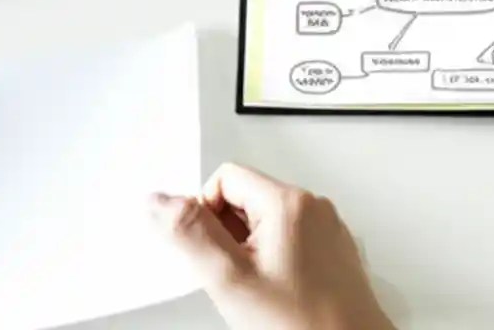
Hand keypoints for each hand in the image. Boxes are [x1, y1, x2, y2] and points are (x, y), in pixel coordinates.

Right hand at [151, 163, 393, 329]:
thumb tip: (159, 201)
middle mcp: (313, 206)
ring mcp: (327, 228)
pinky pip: (289, 240)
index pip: (224, 178)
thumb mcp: (230, 280)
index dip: (207, 215)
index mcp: (288, 202)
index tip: (216, 254)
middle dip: (229, 235)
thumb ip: (189, 234)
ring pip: (266, 221)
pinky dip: (273, 262)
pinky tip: (279, 295)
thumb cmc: (301, 326)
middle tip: (238, 279)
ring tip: (261, 292)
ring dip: (250, 251)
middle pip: (245, 198)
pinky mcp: (334, 250)